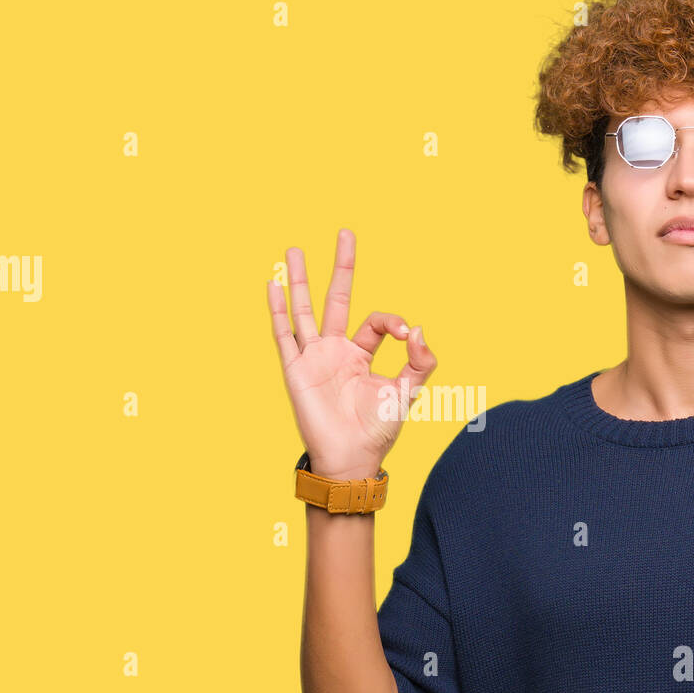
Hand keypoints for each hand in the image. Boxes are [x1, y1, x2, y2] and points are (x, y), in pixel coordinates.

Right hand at [267, 228, 436, 478]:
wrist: (351, 459)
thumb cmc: (378, 430)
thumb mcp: (408, 392)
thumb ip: (421, 361)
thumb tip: (420, 329)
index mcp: (362, 354)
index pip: (377, 322)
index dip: (395, 322)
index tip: (408, 335)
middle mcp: (336, 350)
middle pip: (337, 299)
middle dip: (342, 268)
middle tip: (345, 233)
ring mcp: (313, 357)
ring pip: (305, 310)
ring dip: (299, 280)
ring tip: (292, 249)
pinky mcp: (295, 369)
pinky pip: (284, 334)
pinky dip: (278, 310)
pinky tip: (272, 284)